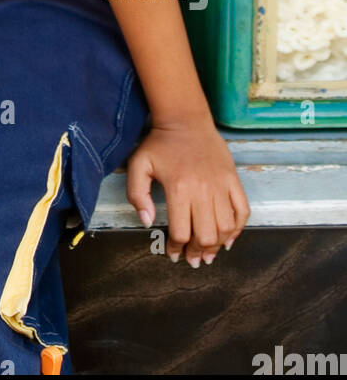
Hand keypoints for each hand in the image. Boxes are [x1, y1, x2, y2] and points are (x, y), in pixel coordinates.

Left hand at [125, 117, 249, 265]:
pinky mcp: (233, 180)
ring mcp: (221, 185)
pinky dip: (238, 229)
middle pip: (206, 235)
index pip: (181, 232)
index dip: (176, 248)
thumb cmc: (160, 144)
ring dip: (217, 246)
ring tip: (208, 254)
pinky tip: (229, 239)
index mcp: (179, 189)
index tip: (173, 254)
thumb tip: (147, 222)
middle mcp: (203, 190)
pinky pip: (242, 210)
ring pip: (225, 228)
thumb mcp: (138, 165)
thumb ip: (137, 195)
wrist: (185, 119)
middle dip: (198, 253)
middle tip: (192, 259)